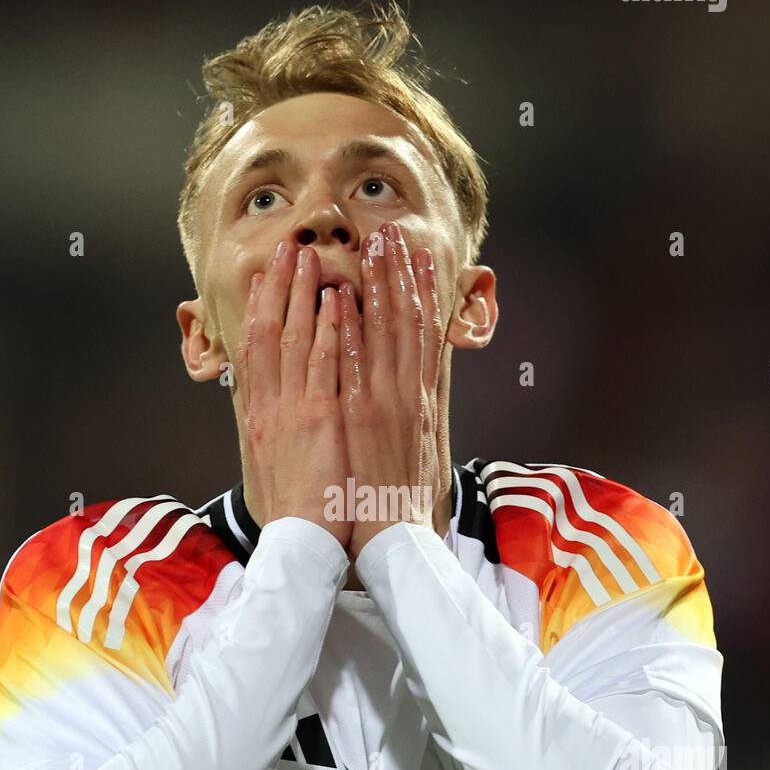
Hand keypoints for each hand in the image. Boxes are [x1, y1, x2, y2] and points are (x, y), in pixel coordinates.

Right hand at [235, 240, 353, 547]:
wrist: (301, 542)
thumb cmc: (297, 508)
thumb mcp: (272, 461)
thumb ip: (273, 426)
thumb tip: (270, 403)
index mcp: (259, 415)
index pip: (254, 350)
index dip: (258, 308)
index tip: (264, 276)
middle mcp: (270, 406)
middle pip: (268, 332)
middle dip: (278, 288)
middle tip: (288, 249)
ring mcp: (295, 409)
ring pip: (295, 339)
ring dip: (303, 295)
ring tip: (312, 257)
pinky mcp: (322, 420)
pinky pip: (325, 364)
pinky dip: (329, 329)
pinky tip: (338, 300)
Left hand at [337, 220, 444, 558]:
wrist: (395, 535)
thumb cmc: (398, 496)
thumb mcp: (415, 445)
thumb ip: (411, 407)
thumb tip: (411, 379)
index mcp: (420, 400)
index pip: (425, 335)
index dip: (423, 293)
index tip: (419, 257)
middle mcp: (408, 395)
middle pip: (409, 323)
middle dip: (402, 275)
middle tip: (393, 234)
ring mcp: (386, 403)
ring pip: (387, 334)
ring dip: (381, 287)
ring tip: (375, 248)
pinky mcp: (363, 419)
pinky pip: (356, 367)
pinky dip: (351, 333)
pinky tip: (345, 302)